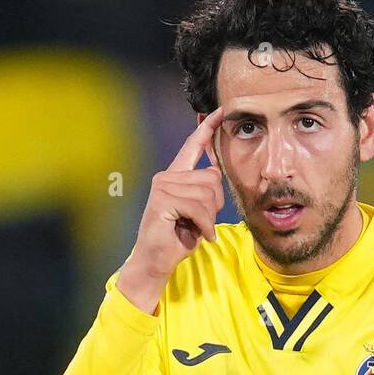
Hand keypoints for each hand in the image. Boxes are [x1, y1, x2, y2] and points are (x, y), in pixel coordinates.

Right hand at [116, 106, 225, 312]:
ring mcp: (163, 186)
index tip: (218, 112)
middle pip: (212, 178)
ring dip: (209, 218)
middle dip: (215, 204)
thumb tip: (216, 173)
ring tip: (197, 229)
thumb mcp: (196, 213)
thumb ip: (204, 193)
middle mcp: (166, 176)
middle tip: (202, 222)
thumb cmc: (175, 240)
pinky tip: (199, 235)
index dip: (206, 130)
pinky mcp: (163, 199)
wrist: (155, 262)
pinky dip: (205, 225)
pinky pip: (199, 207)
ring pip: (208, 194)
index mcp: (174, 177)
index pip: (192, 147)